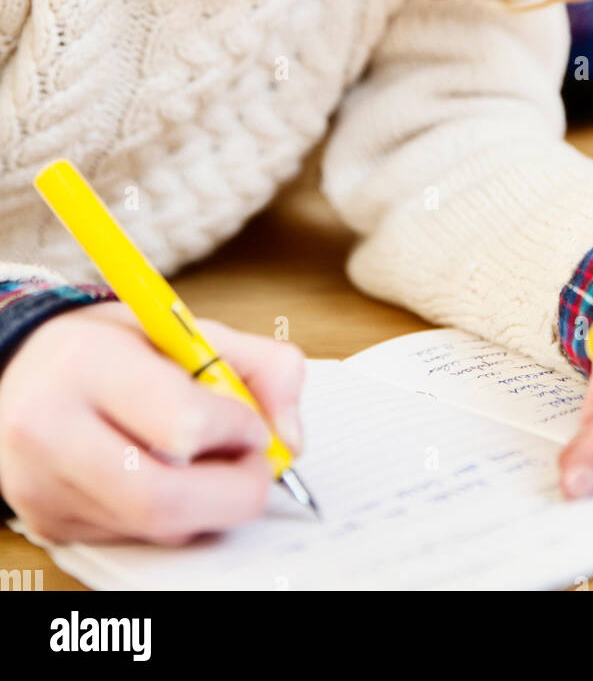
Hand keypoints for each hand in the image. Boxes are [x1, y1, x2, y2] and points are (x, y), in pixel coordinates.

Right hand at [0, 301, 305, 545]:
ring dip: (209, 504)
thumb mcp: (182, 327)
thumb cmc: (108, 346)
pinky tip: (172, 475)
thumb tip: (292, 436)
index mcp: (88, 364)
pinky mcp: (52, 524)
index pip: (182, 424)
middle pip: (165, 500)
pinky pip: (138, 538)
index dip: (238, 429)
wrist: (22, 370)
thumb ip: (258, 364)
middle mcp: (54, 430)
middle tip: (256, 464)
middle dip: (235, 491)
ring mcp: (47, 487)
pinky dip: (176, 515)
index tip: (252, 421)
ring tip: (211, 461)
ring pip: (157, 528)